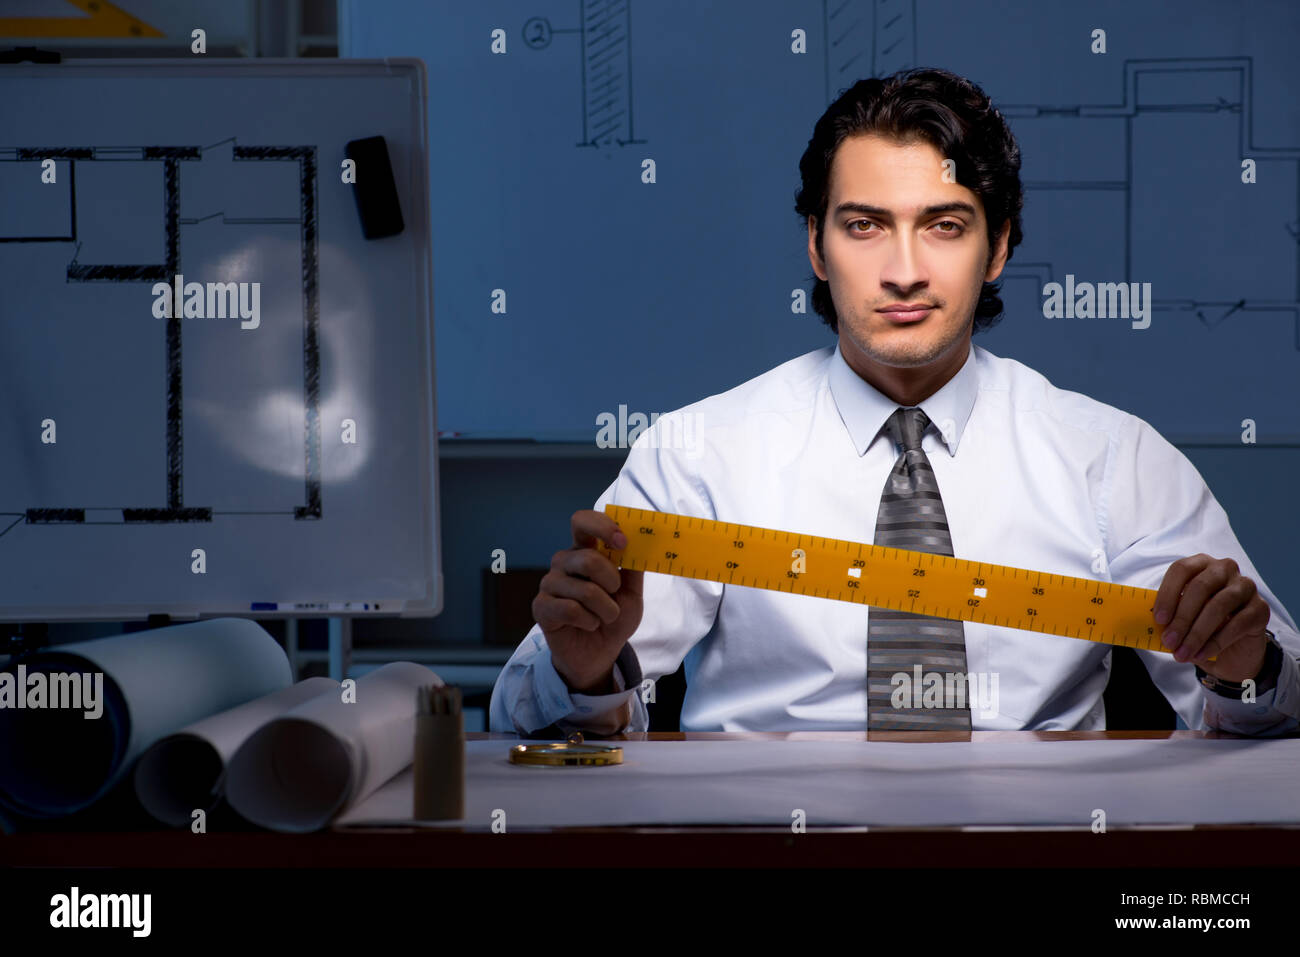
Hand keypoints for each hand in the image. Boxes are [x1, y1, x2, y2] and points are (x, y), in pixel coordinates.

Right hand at [532, 509, 644, 693]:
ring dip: (606, 610)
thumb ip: (635, 566)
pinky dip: (590, 622)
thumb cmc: (613, 617)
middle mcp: (564, 562)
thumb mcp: (633, 592)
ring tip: (603, 617)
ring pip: (585, 591)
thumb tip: (643, 539)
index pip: (582, 522)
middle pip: (588, 559)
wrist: (600, 653)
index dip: (602, 527)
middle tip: (615, 595)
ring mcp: (550, 583)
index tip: (622, 542)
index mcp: (584, 551)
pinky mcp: (541, 607)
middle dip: (612, 582)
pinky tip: (588, 625)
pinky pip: (572, 610)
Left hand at [1153, 554, 1269, 682]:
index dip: (1168, 594)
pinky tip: (1200, 655)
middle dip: (1181, 618)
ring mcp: (1246, 587)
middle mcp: (1225, 569)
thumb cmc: (1201, 624)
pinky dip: (1214, 642)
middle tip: (1169, 641)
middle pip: (1200, 587)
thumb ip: (1168, 614)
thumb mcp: (1181, 616)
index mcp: (1201, 564)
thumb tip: (1146, 623)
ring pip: (1218, 606)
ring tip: (1182, 653)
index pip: (1181, 570)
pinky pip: (1236, 624)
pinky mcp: (1261, 608)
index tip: (1159, 619)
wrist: (1233, 648)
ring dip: (1196, 633)